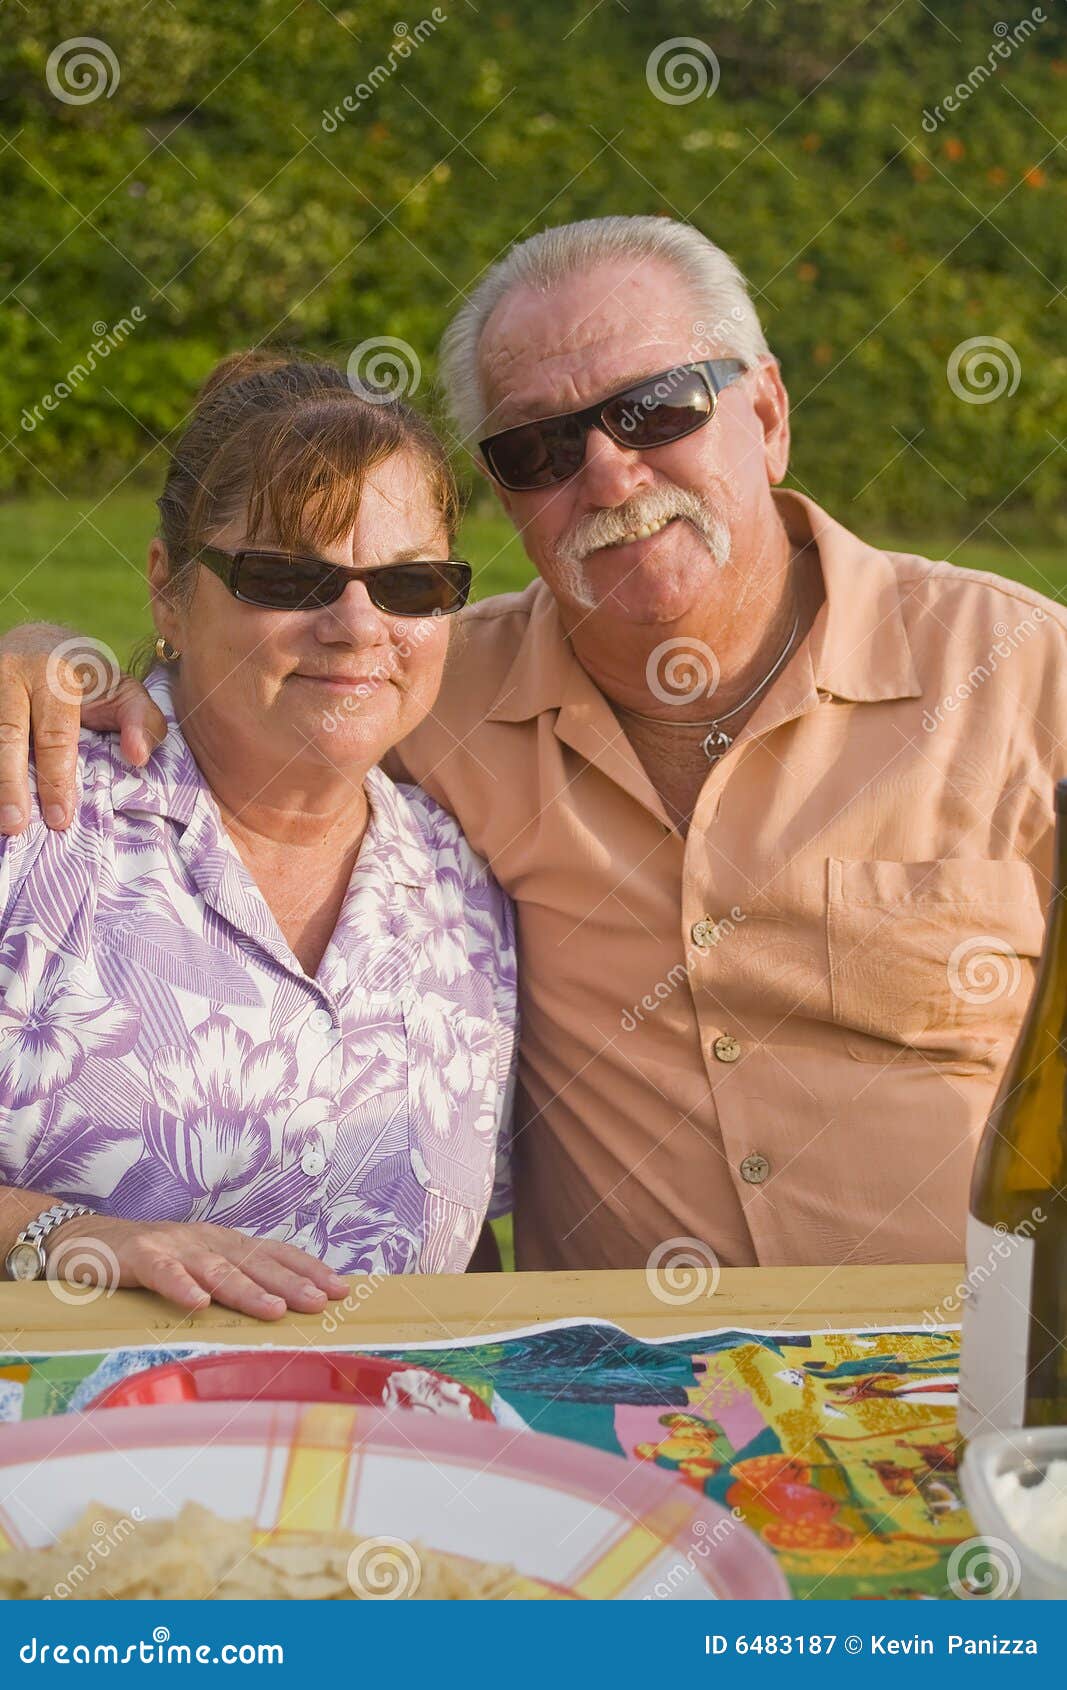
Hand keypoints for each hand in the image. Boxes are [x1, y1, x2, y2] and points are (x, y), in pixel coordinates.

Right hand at [0, 624, 166, 835]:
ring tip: (1, 820)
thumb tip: (139, 757)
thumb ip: (142, 720)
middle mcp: (13, 675)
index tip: (59, 818)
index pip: (55, 734)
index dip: (56, 778)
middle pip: (8, 735)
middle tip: (16, 824)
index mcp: (56, 674)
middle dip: (11, 783)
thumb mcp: (124, 690)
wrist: (37, 641)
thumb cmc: (87, 679)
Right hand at [44, 1212, 350, 1319]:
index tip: (341, 1288)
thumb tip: (280, 1305)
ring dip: (248, 1289)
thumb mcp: (197, 1266)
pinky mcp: (140, 1256)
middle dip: (291, 1282)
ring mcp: (175, 1246)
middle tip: (321, 1301)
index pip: (275, 1253)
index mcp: (224, 1243)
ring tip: (275, 1309)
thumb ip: (231, 1280)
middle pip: (255, 1262)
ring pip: (217, 1269)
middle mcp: (207, 1241)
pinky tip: (198, 1303)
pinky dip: (181, 1286)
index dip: (308, 1268)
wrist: (86, 1238)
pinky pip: (164, 1272)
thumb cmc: (150, 1259)